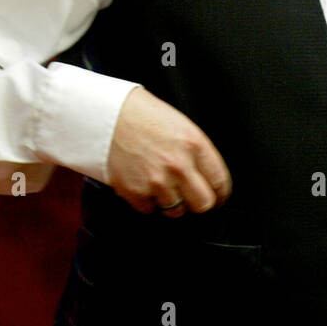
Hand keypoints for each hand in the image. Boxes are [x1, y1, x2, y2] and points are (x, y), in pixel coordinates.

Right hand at [107, 86, 231, 218]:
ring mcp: (157, 181)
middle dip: (199, 202)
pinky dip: (148, 202)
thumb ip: (196, 152)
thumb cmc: (141, 115)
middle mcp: (179, 165)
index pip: (220, 181)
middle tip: (192, 197)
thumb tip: (206, 176)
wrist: (105, 116)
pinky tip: (143, 184)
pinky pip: (149, 210)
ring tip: (162, 185)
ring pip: (176, 211)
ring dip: (172, 202)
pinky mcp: (135, 192)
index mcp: (194, 144)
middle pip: (203, 203)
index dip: (220, 192)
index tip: (217, 196)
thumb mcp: (180, 125)